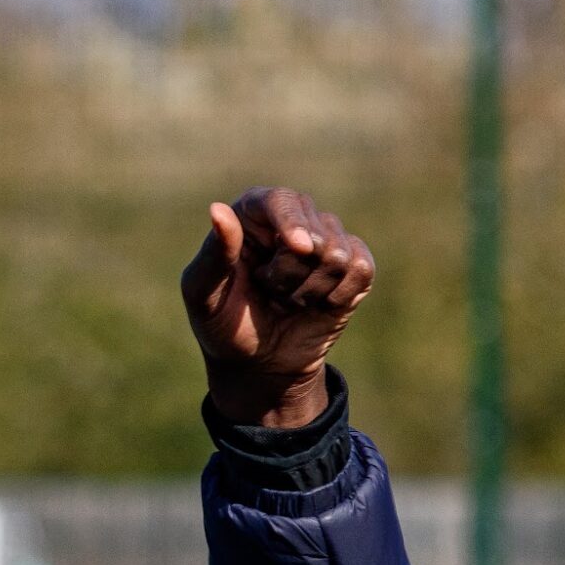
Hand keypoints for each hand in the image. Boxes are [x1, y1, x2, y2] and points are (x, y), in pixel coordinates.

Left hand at [179, 186, 374, 428]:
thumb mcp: (203, 294)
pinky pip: (361, 268)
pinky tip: (316, 305)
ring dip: (309, 291)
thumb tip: (217, 210)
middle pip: (313, 233)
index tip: (299, 247)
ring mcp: (326, 239)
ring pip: (337, 254)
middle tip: (268, 292)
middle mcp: (291, 218)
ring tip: (286, 301)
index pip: (281, 201)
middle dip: (290, 275)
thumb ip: (214, 254)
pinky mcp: (353, 263)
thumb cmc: (222, 324)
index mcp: (251, 214)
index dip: (292, 221)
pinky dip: (338, 296)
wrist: (257, 363)